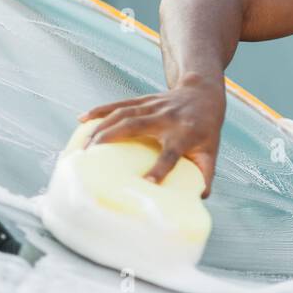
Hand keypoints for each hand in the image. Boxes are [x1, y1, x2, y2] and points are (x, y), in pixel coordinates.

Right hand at [76, 74, 225, 197]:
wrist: (204, 94)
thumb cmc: (206, 129)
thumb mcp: (211, 151)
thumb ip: (206, 174)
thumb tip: (199, 198)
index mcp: (184, 134)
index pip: (171, 154)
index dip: (160, 168)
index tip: (147, 183)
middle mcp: (167, 118)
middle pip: (136, 125)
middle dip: (112, 138)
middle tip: (91, 157)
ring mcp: (154, 106)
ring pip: (123, 113)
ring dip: (101, 127)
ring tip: (83, 145)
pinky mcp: (144, 100)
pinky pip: (119, 104)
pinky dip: (100, 110)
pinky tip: (81, 120)